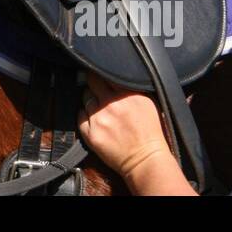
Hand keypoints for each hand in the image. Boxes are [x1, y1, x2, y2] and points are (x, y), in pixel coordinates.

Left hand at [78, 73, 192, 194]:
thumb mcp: (148, 102)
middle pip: (91, 82)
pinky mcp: (91, 133)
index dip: (101, 72)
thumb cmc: (152, 133)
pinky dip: (85, 115)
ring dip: (90, 100)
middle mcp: (111, 103)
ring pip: (85, 98)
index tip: (100, 73)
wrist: (146, 160)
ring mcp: (99, 118)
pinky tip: (94, 119)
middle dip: (93, 83)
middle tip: (96, 87)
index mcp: (127, 94)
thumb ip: (131, 87)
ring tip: (100, 107)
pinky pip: (80, 116)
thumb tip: (117, 77)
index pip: (105, 73)